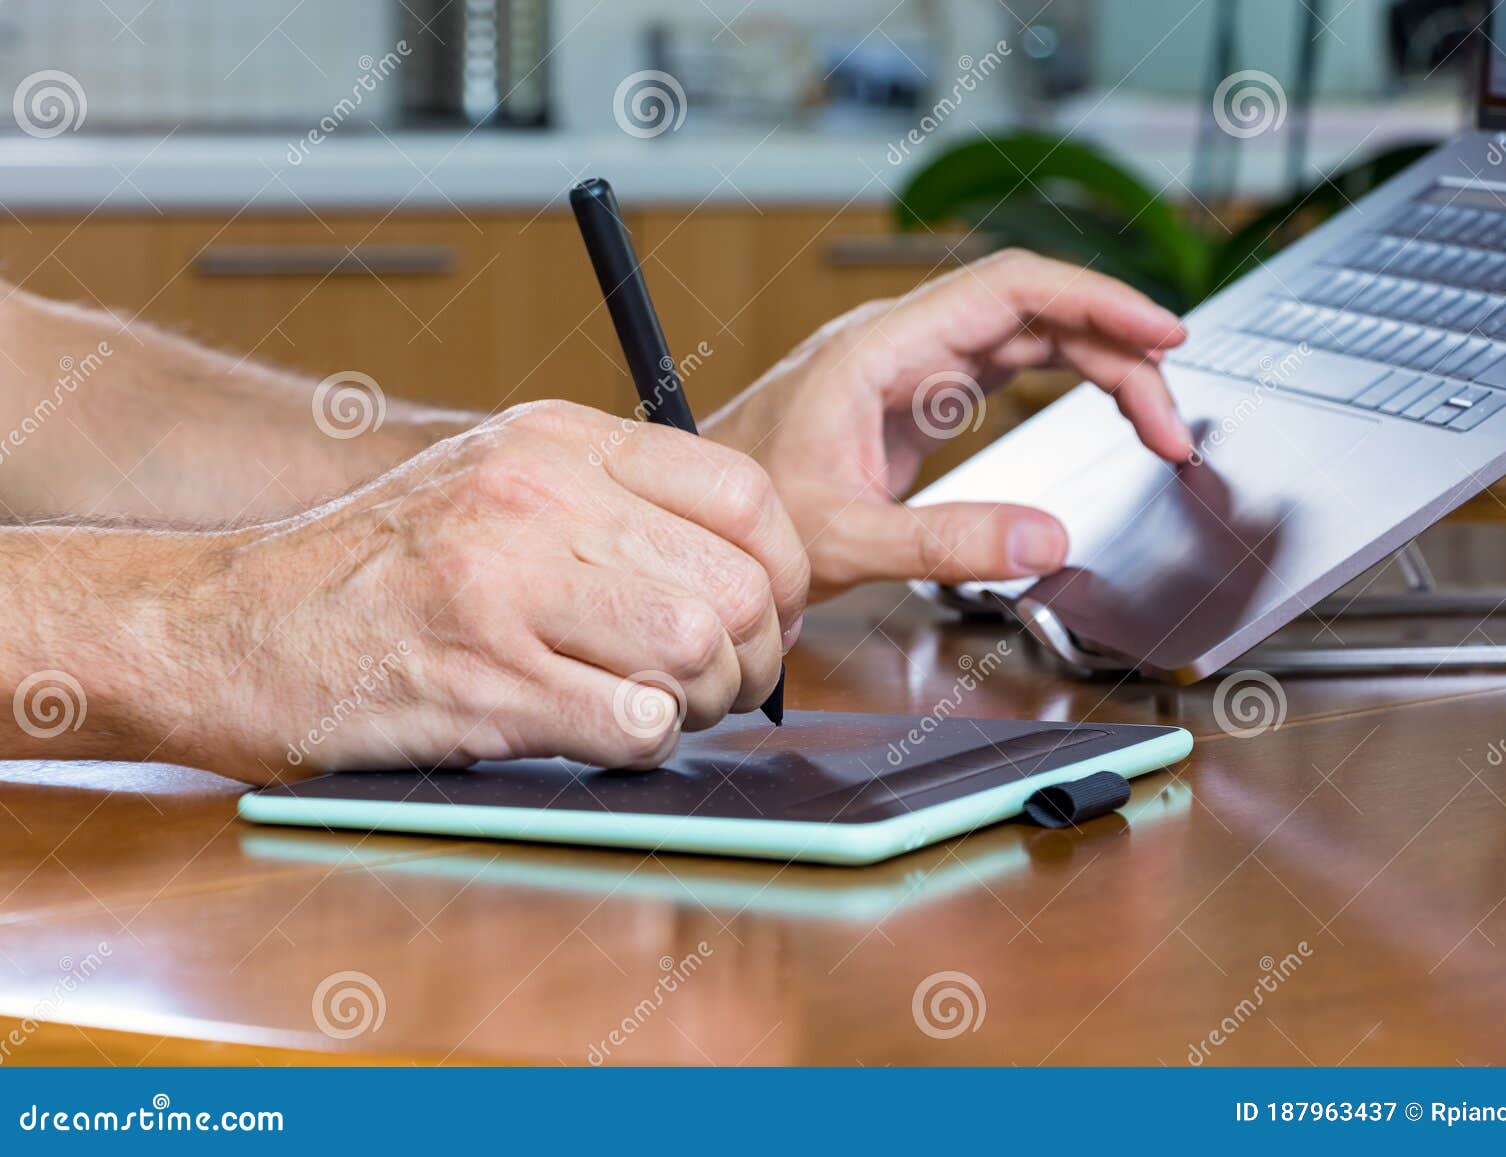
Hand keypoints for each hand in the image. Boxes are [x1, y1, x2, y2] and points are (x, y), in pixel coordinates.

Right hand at [179, 401, 808, 780]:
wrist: (221, 626)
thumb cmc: (374, 570)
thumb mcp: (495, 483)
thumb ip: (614, 504)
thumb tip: (750, 571)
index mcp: (555, 441)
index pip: (743, 492)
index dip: (783, 570)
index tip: (768, 614)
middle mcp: (537, 498)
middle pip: (737, 586)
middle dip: (752, 656)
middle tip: (716, 683)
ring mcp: (505, 588)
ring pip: (699, 653)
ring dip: (700, 704)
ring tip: (654, 707)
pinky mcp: (479, 683)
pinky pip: (635, 726)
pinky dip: (641, 745)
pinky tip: (596, 733)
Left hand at [704, 250, 1189, 600]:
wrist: (702, 526)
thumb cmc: (747, 515)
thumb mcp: (845, 539)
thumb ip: (944, 543)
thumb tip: (1048, 541)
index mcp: (879, 351)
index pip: (1009, 289)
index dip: (1096, 299)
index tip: (1162, 332)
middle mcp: (900, 344)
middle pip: (1036, 312)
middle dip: (1117, 350)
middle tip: (1172, 422)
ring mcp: (911, 365)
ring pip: (1029, 337)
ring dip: (1101, 369)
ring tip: (1158, 426)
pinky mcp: (918, 397)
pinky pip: (1010, 367)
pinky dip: (1067, 384)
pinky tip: (1104, 409)